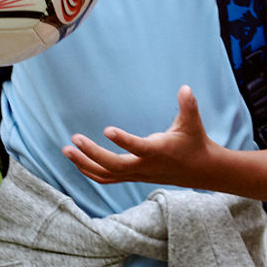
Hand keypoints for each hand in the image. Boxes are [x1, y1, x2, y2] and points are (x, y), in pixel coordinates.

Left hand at [63, 86, 218, 188]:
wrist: (199, 170)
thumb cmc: (194, 142)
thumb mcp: (192, 123)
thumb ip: (188, 106)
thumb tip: (185, 88)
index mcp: (158, 151)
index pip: (138, 148)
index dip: (123, 140)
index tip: (107, 129)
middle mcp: (144, 166)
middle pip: (113, 166)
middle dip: (91, 153)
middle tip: (74, 138)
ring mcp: (137, 174)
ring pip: (106, 175)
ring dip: (84, 164)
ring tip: (66, 150)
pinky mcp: (133, 176)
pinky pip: (107, 178)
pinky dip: (90, 171)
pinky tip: (77, 161)